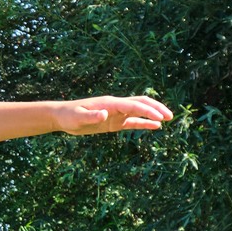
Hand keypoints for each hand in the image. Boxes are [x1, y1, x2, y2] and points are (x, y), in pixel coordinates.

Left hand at [57, 95, 172, 134]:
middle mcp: (116, 106)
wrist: (62, 116)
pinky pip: (132, 122)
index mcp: (110, 103)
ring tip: (167, 119)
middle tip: (169, 116)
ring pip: (139, 111)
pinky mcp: (113, 122)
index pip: (133, 106)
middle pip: (141, 104)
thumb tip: (105, 114)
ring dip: (153, 114)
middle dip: (156, 108)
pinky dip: (144, 123)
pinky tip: (155, 127)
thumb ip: (92, 116)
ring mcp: (116, 114)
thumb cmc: (68, 115)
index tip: (159, 117)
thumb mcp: (78, 117)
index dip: (147, 111)